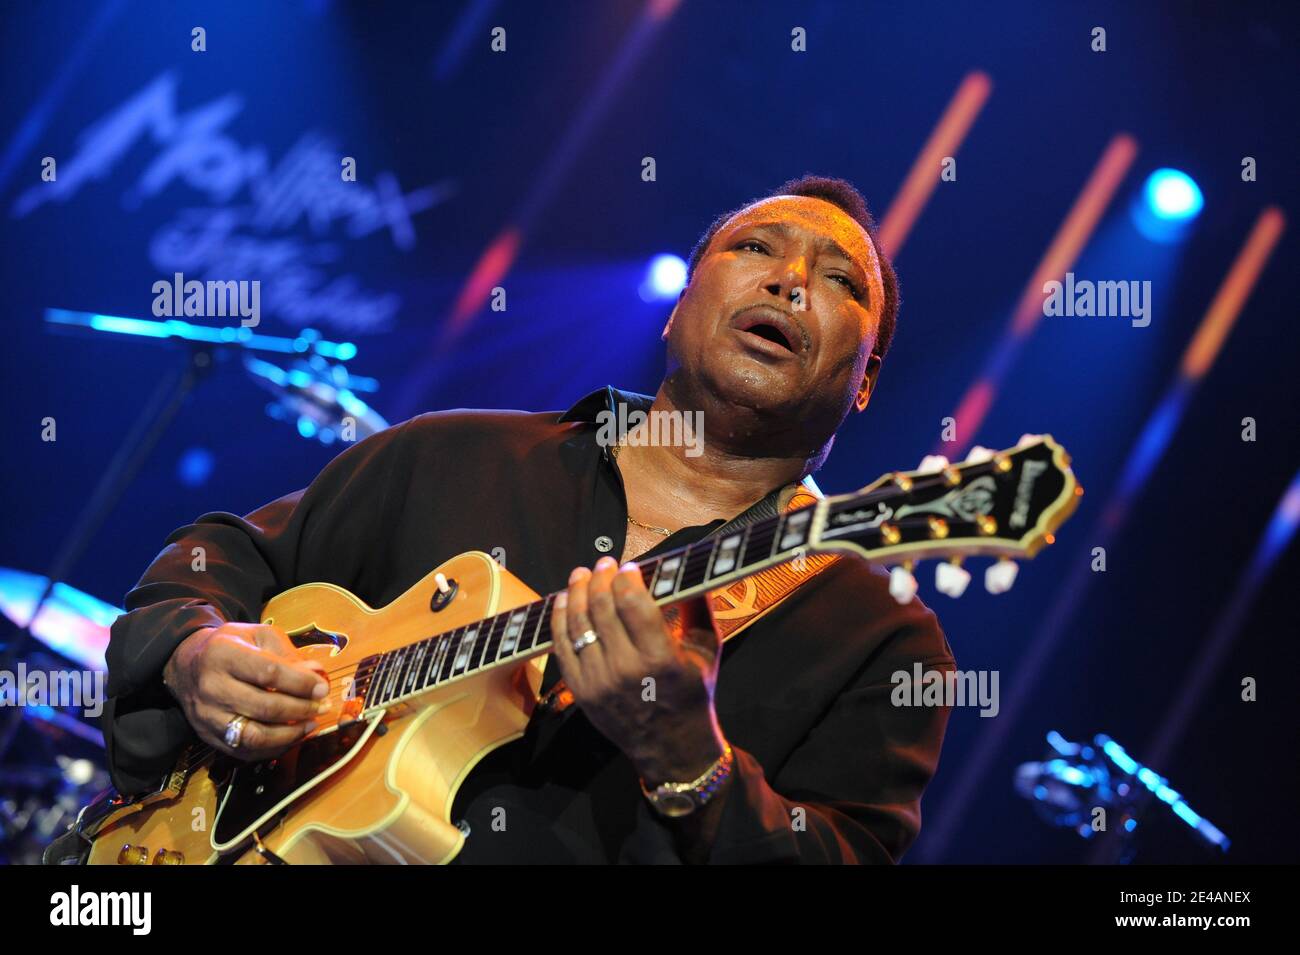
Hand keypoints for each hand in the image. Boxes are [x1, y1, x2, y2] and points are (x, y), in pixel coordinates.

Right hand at [163, 622, 328, 760]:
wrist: (187, 665)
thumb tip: (316, 675)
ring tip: (310, 723)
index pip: (268, 673)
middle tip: (322, 706)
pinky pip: (246, 751)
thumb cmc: (230, 647)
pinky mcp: (208, 737)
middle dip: (301, 709)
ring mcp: (208, 716)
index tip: (322, 688)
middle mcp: (211, 687)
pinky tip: (292, 735)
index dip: (301, 683)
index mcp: (223, 655)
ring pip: (254, 736)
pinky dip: (274, 747)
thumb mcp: (258, 636)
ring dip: (290, 734)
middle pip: (264, 707)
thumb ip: (288, 655)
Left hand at [550, 556, 726, 784]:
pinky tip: (563, 601)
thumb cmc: (692, 694)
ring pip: (578, 624)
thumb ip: (698, 607)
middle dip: (600, 578)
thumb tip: (688, 569)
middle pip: (602, 608)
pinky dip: (559, 620)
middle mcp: (626, 669)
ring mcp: (598, 682)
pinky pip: (562, 647)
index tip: (628, 565)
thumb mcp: (707, 651)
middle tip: (604, 564)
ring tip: (580, 576)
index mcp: (661, 658)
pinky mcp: (581, 691)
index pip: (633, 604)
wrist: (672, 747)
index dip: (626, 578)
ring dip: (577, 593)